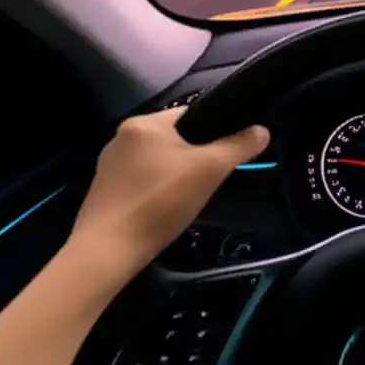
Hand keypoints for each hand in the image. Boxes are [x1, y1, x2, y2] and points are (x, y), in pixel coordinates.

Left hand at [71, 107, 269, 268]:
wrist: (109, 250)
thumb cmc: (161, 202)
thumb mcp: (209, 171)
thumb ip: (238, 146)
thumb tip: (262, 130)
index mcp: (144, 122)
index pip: (190, 115)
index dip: (214, 132)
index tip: (226, 155)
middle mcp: (121, 136)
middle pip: (173, 139)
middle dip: (193, 157)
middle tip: (209, 181)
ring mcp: (108, 164)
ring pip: (156, 161)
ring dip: (174, 175)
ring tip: (187, 199)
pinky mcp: (103, 189)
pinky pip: (140, 180)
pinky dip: (155, 190)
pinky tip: (162, 210)